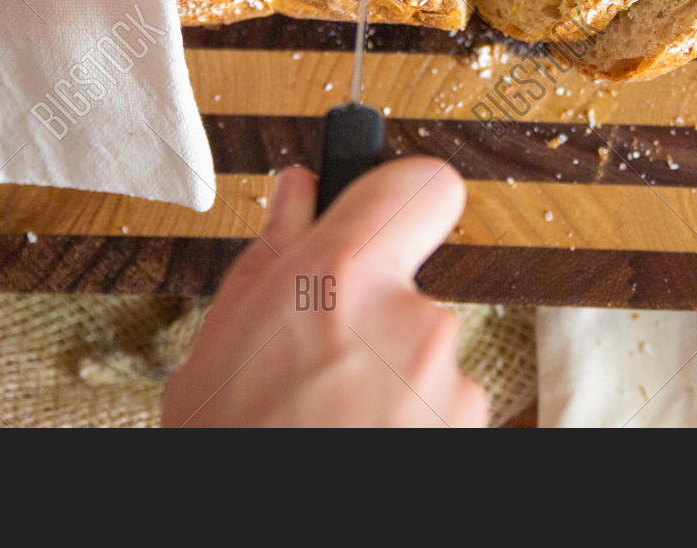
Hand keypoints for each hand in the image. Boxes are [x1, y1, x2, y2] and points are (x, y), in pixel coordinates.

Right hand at [162, 159, 488, 427]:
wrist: (254, 531)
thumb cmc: (229, 439)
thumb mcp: (225, 334)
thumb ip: (275, 249)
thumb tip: (300, 191)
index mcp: (340, 274)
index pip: (423, 183)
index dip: (403, 193)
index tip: (386, 209)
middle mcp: (408, 316)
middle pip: (413, 281)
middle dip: (377, 309)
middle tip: (320, 357)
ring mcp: (447, 378)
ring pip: (426, 348)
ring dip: (391, 374)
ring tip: (331, 415)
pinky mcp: (470, 424)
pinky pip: (444, 400)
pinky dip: (412, 418)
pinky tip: (358, 438)